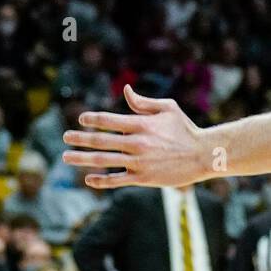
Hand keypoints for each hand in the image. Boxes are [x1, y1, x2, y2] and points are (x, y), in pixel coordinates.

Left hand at [62, 85, 209, 188]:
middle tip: (65, 137)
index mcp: (141, 124)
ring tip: (66, 157)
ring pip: (104, 160)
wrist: (205, 155)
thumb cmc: (185, 129)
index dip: (92, 119)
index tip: (81, 120)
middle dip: (79, 138)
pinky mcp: (143, 178)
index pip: (108, 120)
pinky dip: (101, 180)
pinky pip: (117, 180)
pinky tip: (89, 179)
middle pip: (101, 140)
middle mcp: (137, 143)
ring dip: (82, 159)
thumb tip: (125, 90)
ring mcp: (139, 162)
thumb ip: (143, 102)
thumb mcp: (167, 108)